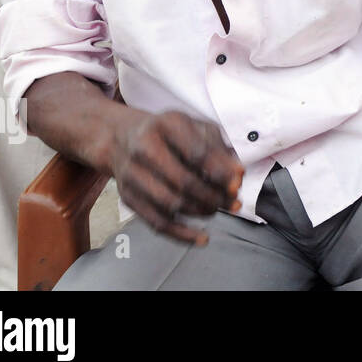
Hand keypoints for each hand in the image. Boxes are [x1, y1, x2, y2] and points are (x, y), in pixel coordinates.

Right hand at [107, 110, 243, 244]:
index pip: (197, 153)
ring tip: (217, 208)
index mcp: (167, 124)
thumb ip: (219, 149)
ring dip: (201, 211)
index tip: (237, 184)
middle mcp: (144, 147)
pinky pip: (156, 222)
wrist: (123, 138)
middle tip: (233, 202)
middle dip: (214, 196)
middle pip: (183, 181)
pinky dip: (182, 233)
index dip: (221, 172)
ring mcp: (132, 173)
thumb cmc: (170, 133)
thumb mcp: (196, 128)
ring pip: (171, 203)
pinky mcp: (128, 196)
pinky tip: (201, 237)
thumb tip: (237, 175)